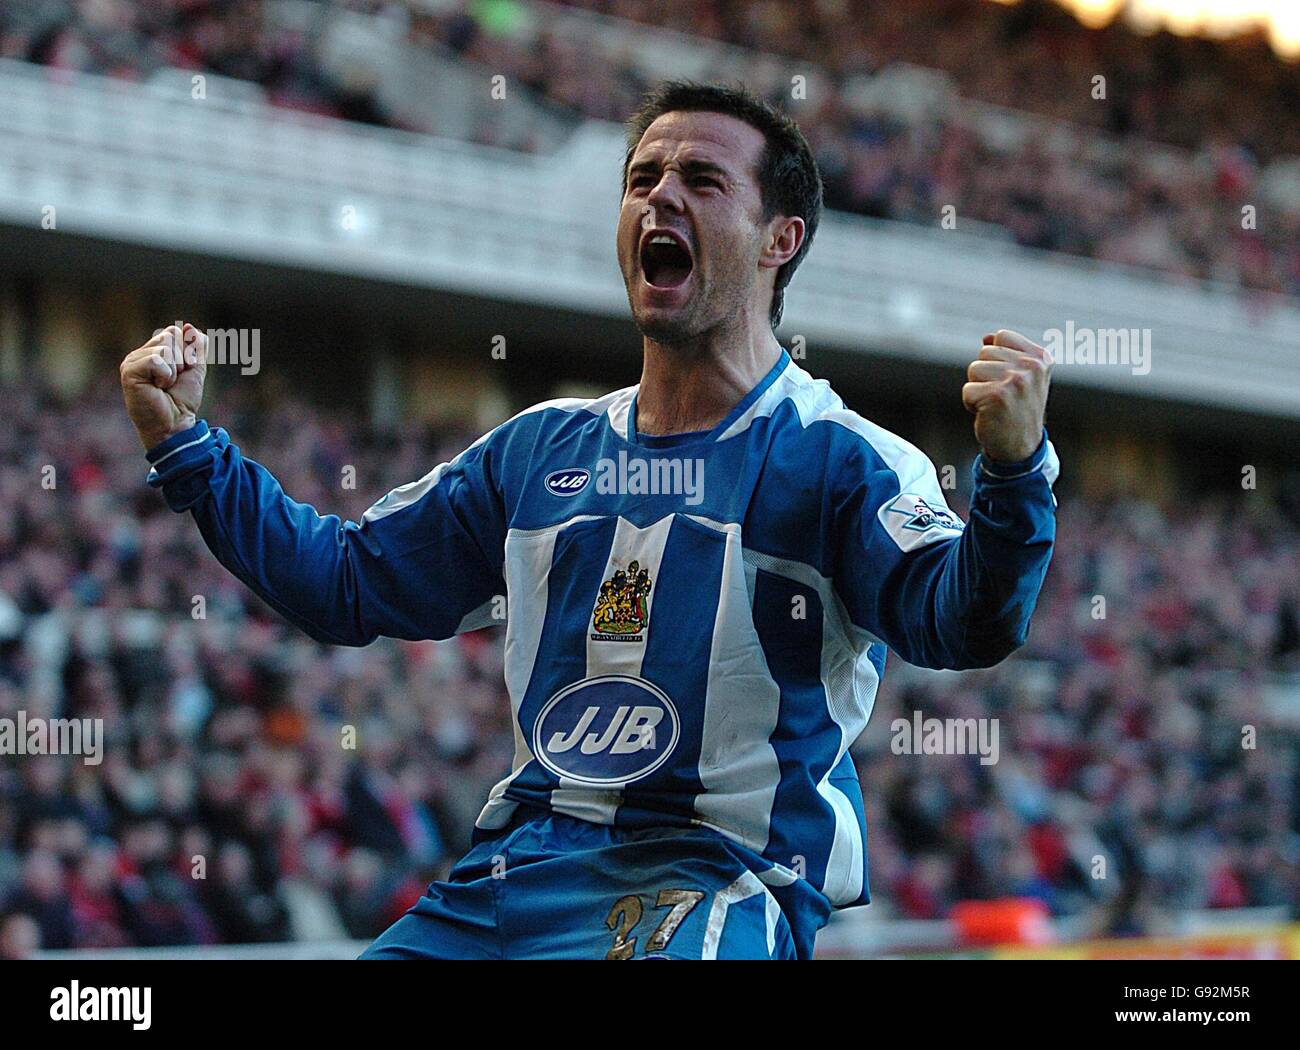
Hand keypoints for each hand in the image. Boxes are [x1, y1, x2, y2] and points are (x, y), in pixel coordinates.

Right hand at [119, 324, 207, 450]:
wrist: (175, 424)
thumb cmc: (182, 401)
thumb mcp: (194, 370)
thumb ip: (196, 348)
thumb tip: (191, 327)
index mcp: (154, 351)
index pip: (175, 332)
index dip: (188, 352)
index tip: (183, 372)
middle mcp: (141, 353)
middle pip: (170, 335)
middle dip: (182, 360)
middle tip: (172, 381)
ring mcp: (132, 361)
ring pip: (165, 347)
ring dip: (174, 370)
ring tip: (164, 386)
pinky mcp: (129, 371)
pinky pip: (157, 359)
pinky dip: (165, 375)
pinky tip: (157, 387)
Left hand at [962, 329, 1052, 461]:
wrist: (1021, 447)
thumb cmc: (1017, 409)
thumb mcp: (1022, 377)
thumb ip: (1007, 354)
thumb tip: (987, 337)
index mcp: (1041, 357)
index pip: (1001, 336)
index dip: (996, 358)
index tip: (1010, 380)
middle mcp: (1032, 367)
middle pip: (984, 352)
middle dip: (985, 374)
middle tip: (1002, 396)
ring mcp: (1016, 381)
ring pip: (974, 369)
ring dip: (978, 389)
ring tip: (995, 404)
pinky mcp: (998, 396)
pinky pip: (968, 390)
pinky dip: (972, 404)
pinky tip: (989, 414)